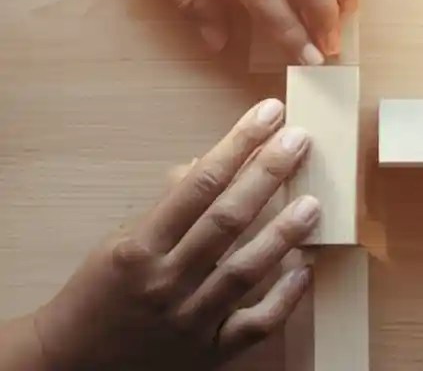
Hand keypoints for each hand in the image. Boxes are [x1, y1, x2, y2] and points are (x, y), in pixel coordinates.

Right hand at [31, 99, 318, 370]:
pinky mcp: (209, 352)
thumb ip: (164, 206)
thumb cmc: (100, 295)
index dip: (237, 145)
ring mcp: (189, 319)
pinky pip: (256, 324)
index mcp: (140, 247)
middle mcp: (165, 281)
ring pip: (245, 270)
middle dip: (267, 174)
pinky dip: (284, 297)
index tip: (268, 114)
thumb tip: (200, 163)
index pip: (198, 185)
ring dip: (283, 233)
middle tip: (300, 140)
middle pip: (226, 220)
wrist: (73, 365)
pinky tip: (305, 268)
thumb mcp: (118, 243)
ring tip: (313, 202)